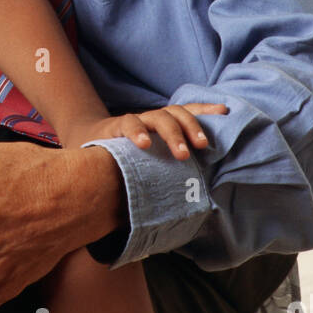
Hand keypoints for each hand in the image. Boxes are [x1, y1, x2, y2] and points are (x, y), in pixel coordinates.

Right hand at [69, 102, 228, 157]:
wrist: (87, 147)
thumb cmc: (128, 159)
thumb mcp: (153, 163)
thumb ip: (171, 173)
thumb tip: (199, 201)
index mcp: (165, 125)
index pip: (188, 112)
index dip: (206, 111)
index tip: (225, 112)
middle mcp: (153, 119)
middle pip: (177, 113)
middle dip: (192, 127)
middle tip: (204, 146)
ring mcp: (136, 121)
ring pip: (158, 116)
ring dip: (173, 132)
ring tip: (182, 153)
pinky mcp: (115, 127)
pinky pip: (129, 124)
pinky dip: (137, 132)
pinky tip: (144, 144)